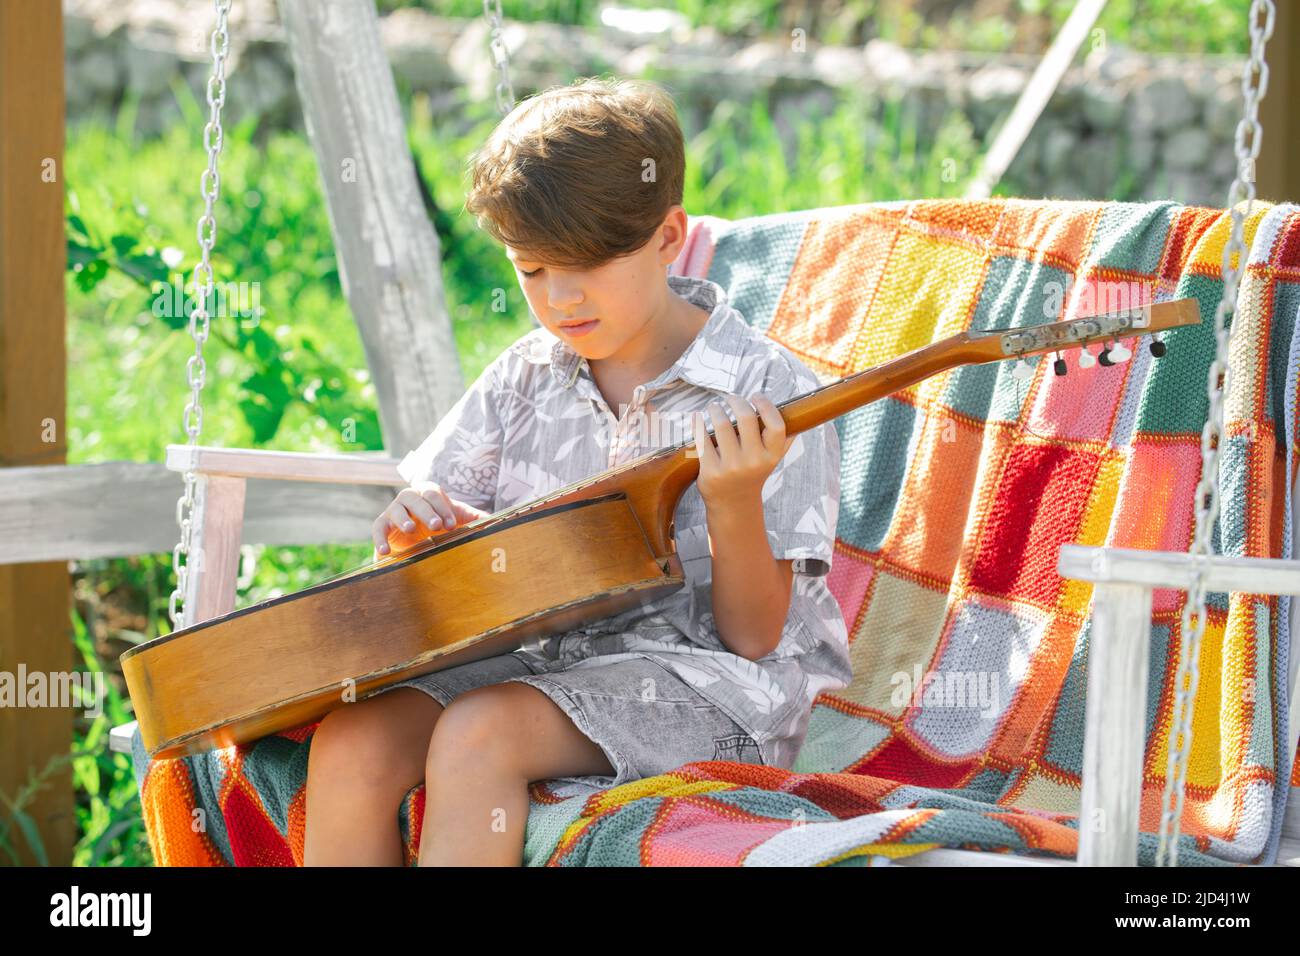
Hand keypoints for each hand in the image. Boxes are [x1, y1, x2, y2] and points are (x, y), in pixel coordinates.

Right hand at [372, 481, 489, 557]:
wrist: (420, 546)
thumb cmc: (442, 529)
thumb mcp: (459, 523)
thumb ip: (475, 520)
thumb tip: (497, 522)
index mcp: (430, 493)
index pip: (434, 492)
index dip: (443, 507)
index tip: (451, 525)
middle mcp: (411, 498)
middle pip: (415, 498)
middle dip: (427, 511)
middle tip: (437, 526)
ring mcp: (394, 511)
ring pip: (396, 509)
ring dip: (404, 519)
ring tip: (413, 530)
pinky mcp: (383, 526)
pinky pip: (377, 527)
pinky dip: (379, 538)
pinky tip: (385, 551)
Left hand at [691, 393, 793, 510]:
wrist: (733, 503)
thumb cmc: (752, 473)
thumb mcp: (771, 460)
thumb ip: (783, 440)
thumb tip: (796, 416)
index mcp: (771, 455)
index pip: (775, 425)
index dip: (766, 405)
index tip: (755, 396)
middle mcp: (753, 461)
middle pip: (746, 418)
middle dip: (735, 401)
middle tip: (729, 398)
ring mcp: (731, 467)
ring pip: (722, 424)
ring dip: (716, 410)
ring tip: (714, 408)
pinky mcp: (711, 471)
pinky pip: (702, 439)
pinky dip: (698, 423)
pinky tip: (697, 417)